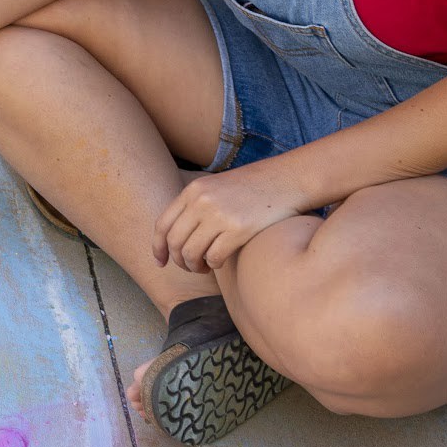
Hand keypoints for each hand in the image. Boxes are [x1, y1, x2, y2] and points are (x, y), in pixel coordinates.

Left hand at [153, 161, 313, 272]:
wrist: (288, 179)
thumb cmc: (253, 188)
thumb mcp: (216, 187)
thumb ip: (195, 205)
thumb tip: (175, 236)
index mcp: (193, 190)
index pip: (162, 225)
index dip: (158, 247)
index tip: (160, 262)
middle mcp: (202, 201)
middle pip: (175, 242)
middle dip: (178, 261)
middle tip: (189, 267)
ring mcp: (220, 215)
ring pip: (191, 253)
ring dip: (195, 266)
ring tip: (204, 267)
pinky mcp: (239, 229)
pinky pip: (214, 257)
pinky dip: (213, 265)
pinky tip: (219, 262)